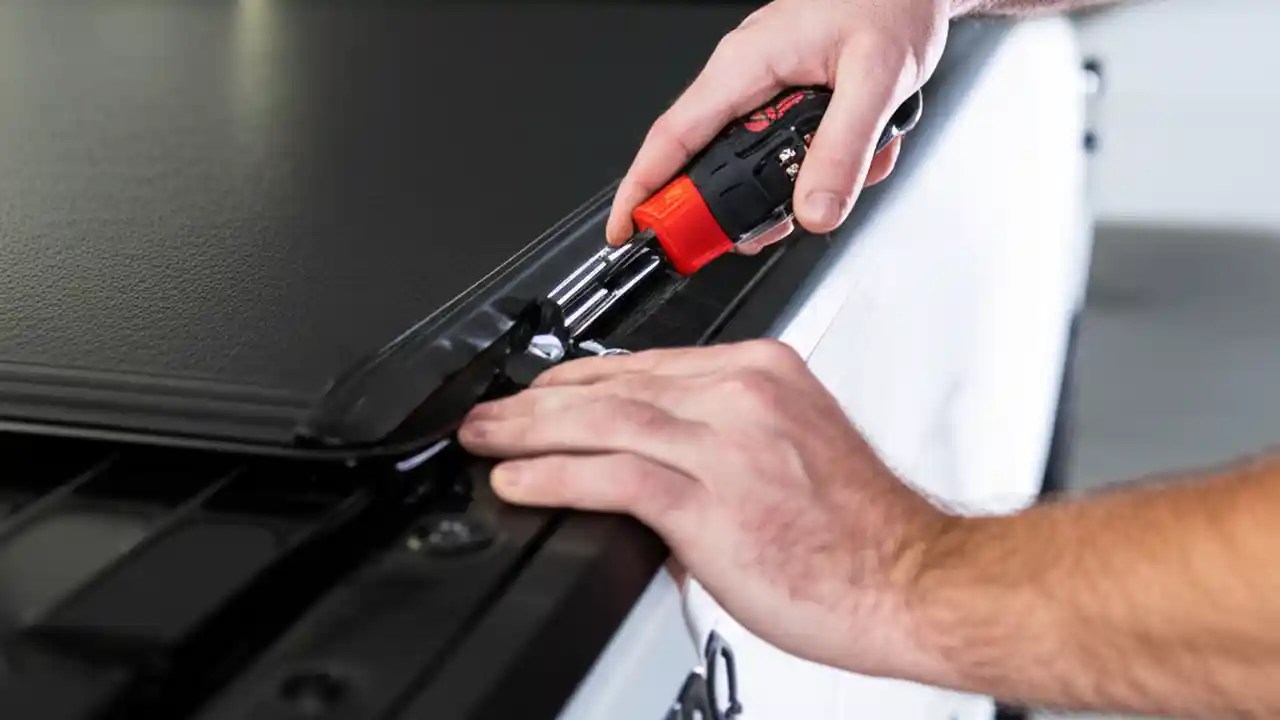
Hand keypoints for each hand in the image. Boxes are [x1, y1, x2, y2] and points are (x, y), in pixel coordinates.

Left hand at [458, 340, 955, 679]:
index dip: (577, 380)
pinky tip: (519, 481)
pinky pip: (613, 475)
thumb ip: (726, 434)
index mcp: (763, 372)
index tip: (540, 394)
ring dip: (527, 430)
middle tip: (489, 414)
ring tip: (484, 440)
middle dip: (537, 400)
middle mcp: (743, 394)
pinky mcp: (712, 499)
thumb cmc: (860, 531)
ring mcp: (727, 443)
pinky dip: (555, 476)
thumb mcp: (793, 448)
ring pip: (602, 419)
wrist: (912, 581)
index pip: (646, 363)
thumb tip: (652, 454)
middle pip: (613, 382)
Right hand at [606, 0, 950, 250]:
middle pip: (707, 161)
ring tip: (843, 178)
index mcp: (746, 65)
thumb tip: (814, 212)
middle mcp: (745, 75)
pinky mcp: (786, 94)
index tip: (629, 229)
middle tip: (764, 233)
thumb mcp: (877, 81)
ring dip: (796, 183)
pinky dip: (822, 162)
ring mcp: (763, 85)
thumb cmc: (891, 4)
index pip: (672, 138)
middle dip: (736, 208)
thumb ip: (843, 152)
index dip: (643, 190)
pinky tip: (859, 152)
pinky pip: (786, 146)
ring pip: (754, 160)